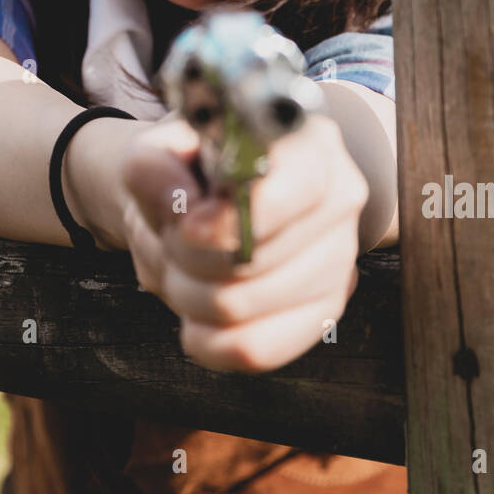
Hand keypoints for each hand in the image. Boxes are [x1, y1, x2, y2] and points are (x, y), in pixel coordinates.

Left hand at [119, 112, 368, 371]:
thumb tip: (183, 211)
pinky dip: (209, 340)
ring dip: (187, 294)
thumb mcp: (158, 150)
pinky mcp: (325, 311)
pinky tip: (198, 314)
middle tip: (173, 239)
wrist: (205, 200)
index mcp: (308, 143)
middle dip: (185, 257)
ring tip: (183, 268)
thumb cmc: (190, 170)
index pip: (292, 190)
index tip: (188, 226)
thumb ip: (154, 169)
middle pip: (251, 260)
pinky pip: (257, 350)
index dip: (232, 221)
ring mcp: (339, 259)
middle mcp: (339, 198)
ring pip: (242, 307)